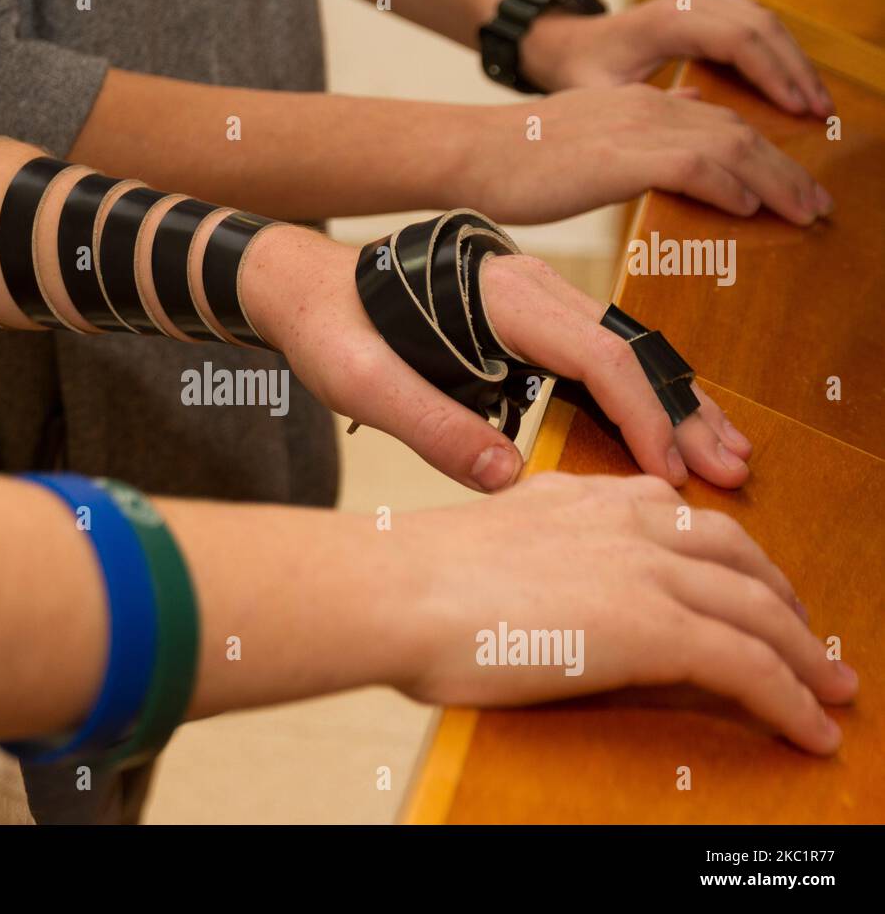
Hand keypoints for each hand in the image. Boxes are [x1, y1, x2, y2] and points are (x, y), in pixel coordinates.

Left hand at [252, 229, 753, 492]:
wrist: (298, 282)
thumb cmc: (327, 326)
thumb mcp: (361, 381)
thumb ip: (431, 427)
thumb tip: (511, 481)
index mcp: (499, 297)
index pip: (598, 355)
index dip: (642, 415)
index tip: (672, 473)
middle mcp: (530, 287)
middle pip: (630, 346)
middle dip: (682, 410)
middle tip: (734, 467)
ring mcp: (532, 295)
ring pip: (623, 347)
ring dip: (670, 400)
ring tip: (719, 452)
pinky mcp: (522, 315)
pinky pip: (596, 352)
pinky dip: (635, 391)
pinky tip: (656, 428)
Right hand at [394, 473, 855, 753]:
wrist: (395, 587)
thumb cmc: (410, 578)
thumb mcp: (484, 542)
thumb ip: (529, 549)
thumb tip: (536, 585)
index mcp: (582, 498)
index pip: (679, 517)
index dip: (725, 552)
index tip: (740, 579)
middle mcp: (626, 521)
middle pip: (737, 553)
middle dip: (781, 596)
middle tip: (803, 634)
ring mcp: (646, 569)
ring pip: (761, 608)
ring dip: (807, 654)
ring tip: (831, 688)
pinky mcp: (657, 627)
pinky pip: (751, 667)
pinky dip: (793, 699)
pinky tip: (810, 728)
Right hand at [458, 83, 831, 225]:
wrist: (474, 154)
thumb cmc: (519, 162)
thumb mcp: (587, 144)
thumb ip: (634, 142)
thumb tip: (672, 145)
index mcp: (641, 106)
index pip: (721, 123)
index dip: (764, 156)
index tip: (788, 188)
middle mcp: (649, 108)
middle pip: (740, 131)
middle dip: (786, 170)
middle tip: (814, 205)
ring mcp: (637, 128)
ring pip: (731, 146)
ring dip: (775, 181)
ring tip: (799, 213)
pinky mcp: (622, 157)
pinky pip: (696, 166)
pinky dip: (728, 185)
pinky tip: (745, 209)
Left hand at [519, 0, 834, 117]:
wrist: (567, 45)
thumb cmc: (580, 74)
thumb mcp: (600, 95)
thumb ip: (637, 111)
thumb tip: (690, 129)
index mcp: (665, 22)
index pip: (737, 40)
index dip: (771, 74)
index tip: (796, 110)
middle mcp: (688, 4)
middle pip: (761, 27)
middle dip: (795, 71)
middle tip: (820, 115)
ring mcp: (699, 3)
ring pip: (764, 22)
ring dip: (793, 62)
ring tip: (814, 104)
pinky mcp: (706, 12)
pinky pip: (754, 26)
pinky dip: (778, 55)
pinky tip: (792, 88)